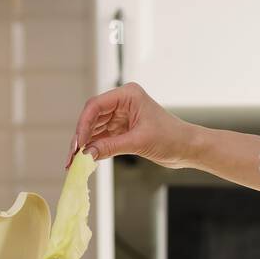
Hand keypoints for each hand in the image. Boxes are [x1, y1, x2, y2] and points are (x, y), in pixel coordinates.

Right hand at [68, 83, 197, 167]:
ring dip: (84, 146)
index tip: (78, 145)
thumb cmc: (171, 138)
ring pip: (94, 129)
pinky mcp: (122, 130)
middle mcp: (122, 102)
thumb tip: (85, 155)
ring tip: (74, 163)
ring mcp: (120, 116)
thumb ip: (110, 147)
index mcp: (128, 95)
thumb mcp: (139, 142)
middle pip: (91, 118)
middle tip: (71, 158)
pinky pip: (101, 138)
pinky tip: (85, 161)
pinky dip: (93, 149)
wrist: (188, 148)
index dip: (83, 125)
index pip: (96, 106)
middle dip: (81, 138)